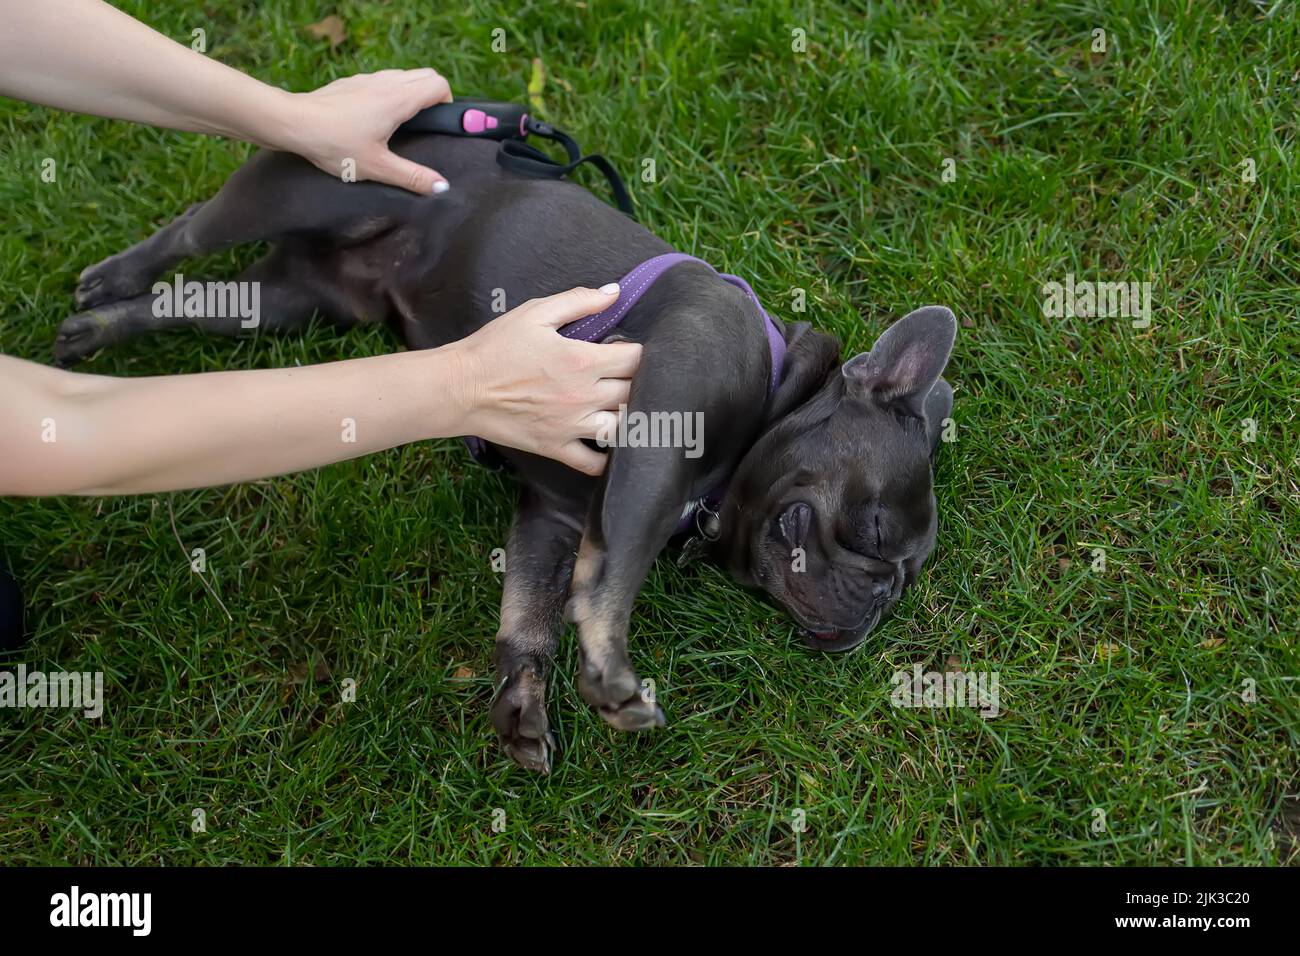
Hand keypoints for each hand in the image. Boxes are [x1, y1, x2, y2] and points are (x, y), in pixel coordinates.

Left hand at [278, 68, 453, 193]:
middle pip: (425, 75)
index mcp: (398, 99)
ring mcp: (367, 79)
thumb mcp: (378, 167)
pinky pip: (382, 80)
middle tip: (424, 125)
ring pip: (404, 76)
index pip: (439, 85)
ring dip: (411, 93)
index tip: (437, 125)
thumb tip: (442, 187)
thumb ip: (413, 177)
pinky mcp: (352, 82)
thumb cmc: (335, 144)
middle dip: (433, 96)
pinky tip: (374, 119)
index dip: (447, 104)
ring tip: (401, 124)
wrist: (293, 123)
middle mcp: (386, 82)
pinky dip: (390, 93)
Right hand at [454, 285, 641, 474]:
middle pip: (634, 392)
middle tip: (623, 376)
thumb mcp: (535, 313)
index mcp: (581, 361)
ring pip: (622, 428)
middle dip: (637, 381)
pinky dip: (606, 458)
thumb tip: (614, 293)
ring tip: (619, 406)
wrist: (460, 388)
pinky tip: (605, 444)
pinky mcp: (556, 447)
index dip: (637, 351)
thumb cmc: (495, 348)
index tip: (626, 349)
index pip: (635, 359)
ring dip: (627, 416)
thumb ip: (579, 301)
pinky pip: (593, 463)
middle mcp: (582, 397)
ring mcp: (571, 426)